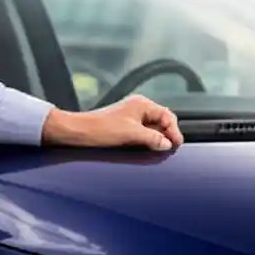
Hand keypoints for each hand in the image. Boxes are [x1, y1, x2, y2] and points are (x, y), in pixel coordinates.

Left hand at [41, 94, 183, 151]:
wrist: (79, 132)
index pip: (168, 116)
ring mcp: (131, 116)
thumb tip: (167, 144)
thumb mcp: (132, 134)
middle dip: (167, 135)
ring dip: (157, 139)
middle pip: (162, 121)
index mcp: (142, 104)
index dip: (174, 131)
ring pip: (152, 128)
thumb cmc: (102, 129)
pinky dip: (147, 140)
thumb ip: (153, 138)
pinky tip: (146, 148)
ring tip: (157, 150)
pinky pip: (142, 133)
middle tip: (168, 149)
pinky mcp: (124, 126)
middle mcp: (138, 108)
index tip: (175, 145)